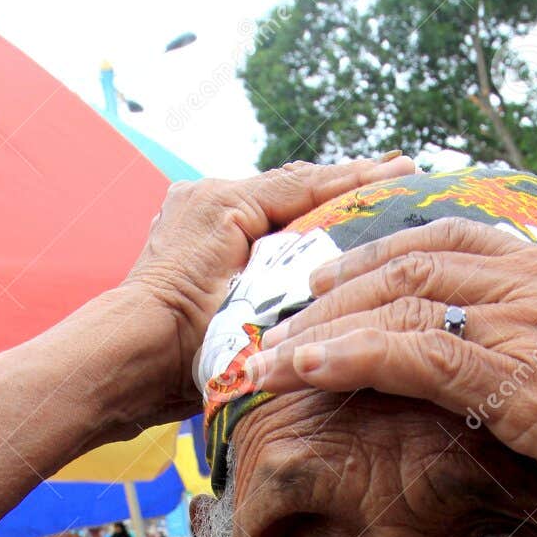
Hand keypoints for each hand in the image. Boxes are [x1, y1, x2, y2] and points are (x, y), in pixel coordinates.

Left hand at [115, 155, 413, 424]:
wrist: (131, 366)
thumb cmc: (184, 340)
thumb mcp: (252, 297)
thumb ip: (295, 261)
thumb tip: (344, 249)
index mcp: (225, 201)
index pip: (306, 185)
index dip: (359, 181)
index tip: (405, 170)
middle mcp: (208, 200)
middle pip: (291, 193)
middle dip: (343, 190)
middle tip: (398, 180)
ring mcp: (196, 222)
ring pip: (273, 213)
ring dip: (316, 214)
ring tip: (369, 209)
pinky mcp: (193, 250)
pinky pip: (252, 235)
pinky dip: (286, 238)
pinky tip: (321, 245)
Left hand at [247, 218, 536, 536]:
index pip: (451, 240)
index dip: (379, 257)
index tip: (329, 284)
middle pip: (412, 262)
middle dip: (336, 289)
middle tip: (280, 319)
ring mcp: (535, 327)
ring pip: (402, 303)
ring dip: (325, 328)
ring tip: (270, 354)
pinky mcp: (524, 380)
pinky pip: (417, 355)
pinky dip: (353, 357)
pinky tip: (308, 371)